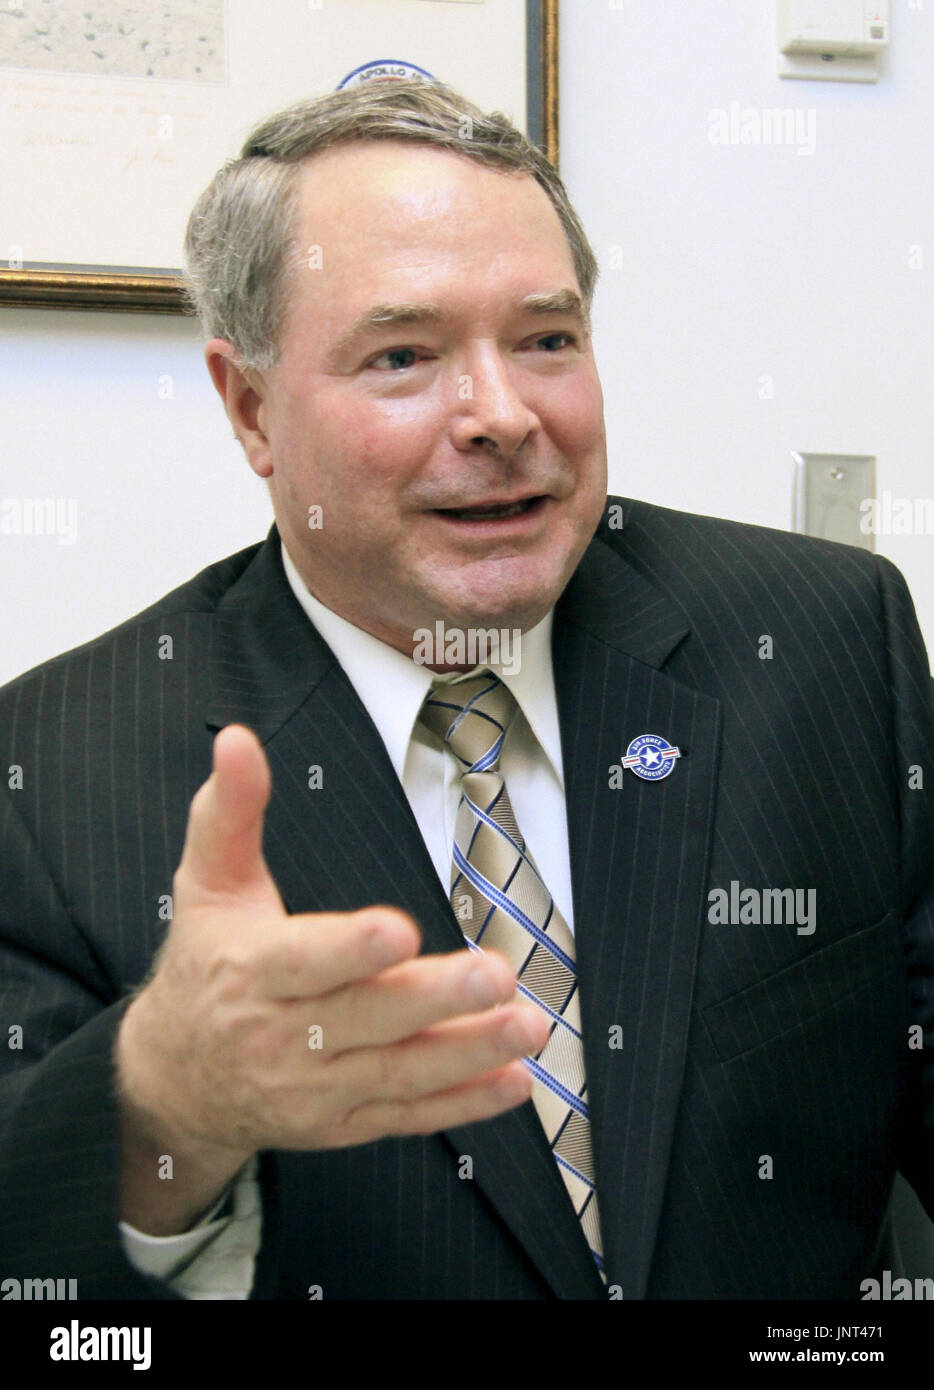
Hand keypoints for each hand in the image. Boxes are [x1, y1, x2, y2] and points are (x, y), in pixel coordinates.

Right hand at [116, 724, 546, 1184]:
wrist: (174, 1079)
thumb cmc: (205, 964)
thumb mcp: (207, 883)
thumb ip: (231, 811)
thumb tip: (238, 739)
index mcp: (251, 970)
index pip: (305, 960)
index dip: (350, 948)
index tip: (399, 930)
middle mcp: (282, 1036)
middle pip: (366, 1018)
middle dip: (434, 999)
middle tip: (497, 974)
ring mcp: (314, 1088)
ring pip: (397, 1073)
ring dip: (468, 1053)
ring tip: (528, 1026)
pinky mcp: (341, 1124)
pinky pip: (407, 1116)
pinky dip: (463, 1104)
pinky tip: (514, 1081)